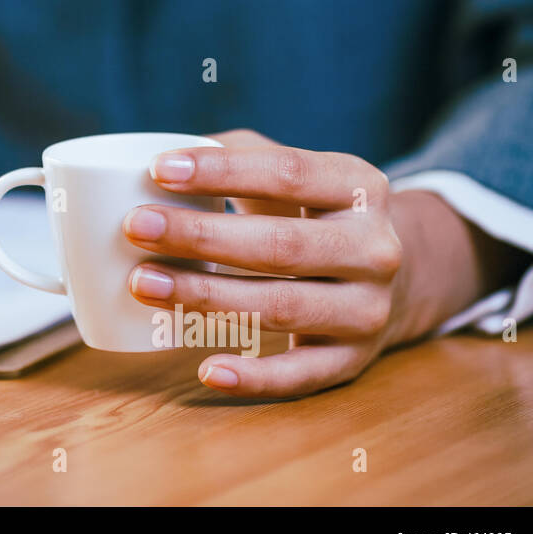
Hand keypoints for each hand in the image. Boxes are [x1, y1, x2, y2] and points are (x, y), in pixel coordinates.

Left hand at [122, 129, 525, 397]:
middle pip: (279, 245)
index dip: (221, 171)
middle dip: (200, 236)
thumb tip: (154, 159)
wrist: (396, 276)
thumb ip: (235, 156)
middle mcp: (374, 248)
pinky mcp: (354, 360)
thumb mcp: (293, 174)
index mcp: (358, 187)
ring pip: (281, 306)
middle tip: (135, 226)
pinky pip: (301, 374)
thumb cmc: (313, 214)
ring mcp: (368, 308)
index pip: (287, 173)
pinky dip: (254, 377)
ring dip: (205, 298)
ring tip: (142, 284)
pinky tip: (206, 370)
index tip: (157, 170)